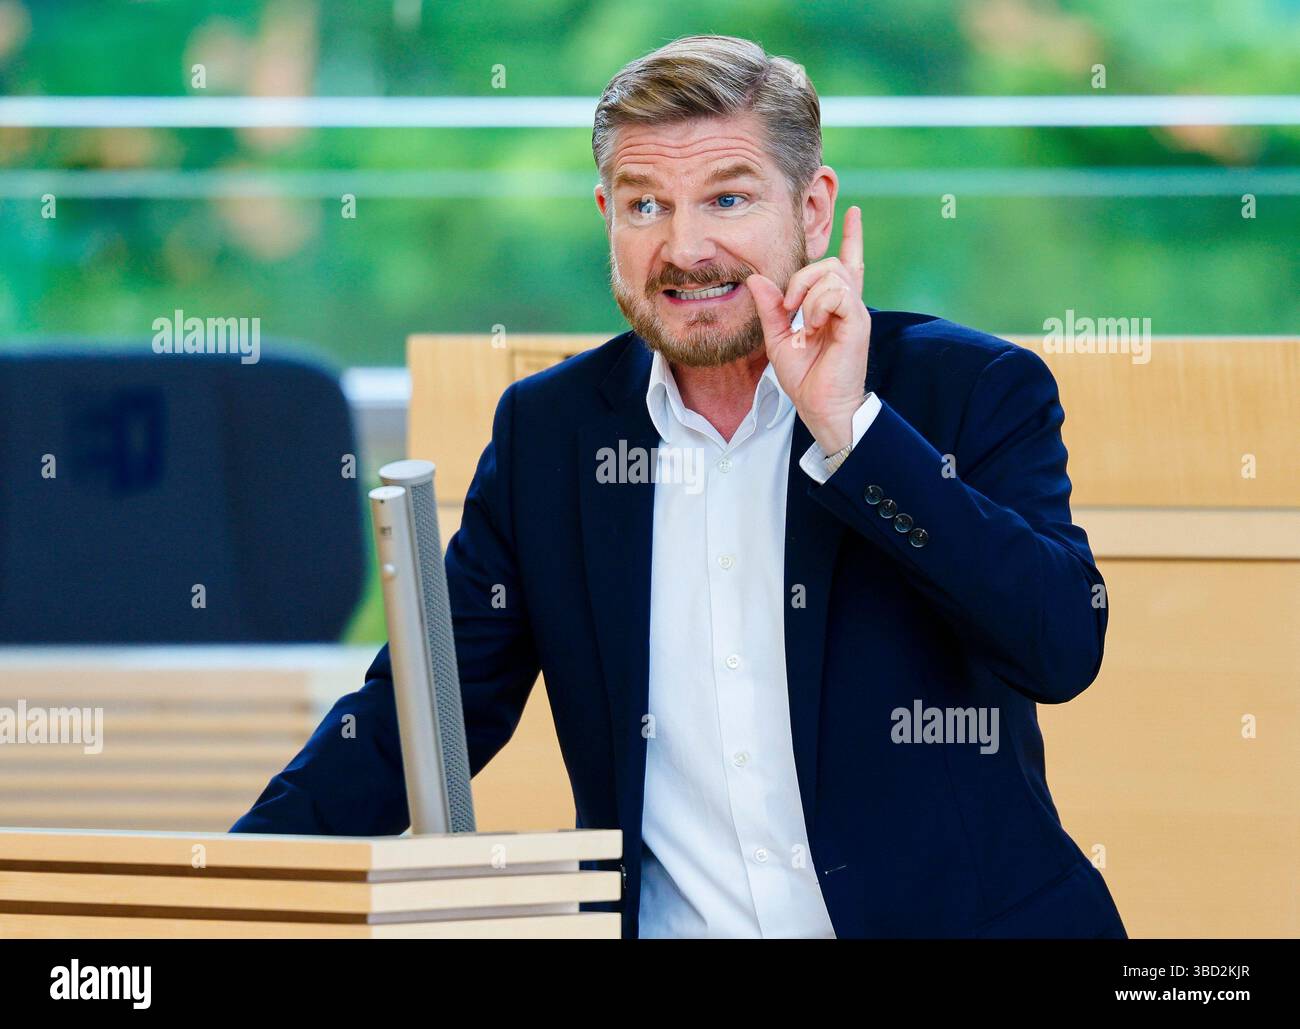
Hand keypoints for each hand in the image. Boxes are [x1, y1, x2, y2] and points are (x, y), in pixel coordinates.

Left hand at [747, 206, 870, 453]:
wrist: (820, 406)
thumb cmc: (806, 378)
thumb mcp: (779, 338)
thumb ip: (770, 308)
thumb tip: (756, 278)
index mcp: (833, 307)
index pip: (848, 263)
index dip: (853, 237)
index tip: (853, 212)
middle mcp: (848, 304)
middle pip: (829, 264)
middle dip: (802, 278)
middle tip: (789, 308)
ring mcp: (854, 312)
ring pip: (831, 275)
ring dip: (807, 295)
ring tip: (804, 323)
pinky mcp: (858, 322)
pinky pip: (836, 294)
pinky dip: (817, 307)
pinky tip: (813, 327)